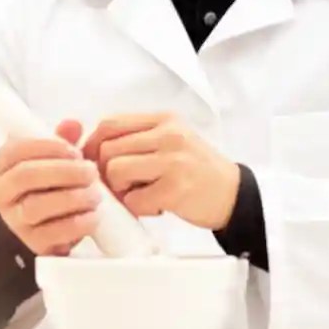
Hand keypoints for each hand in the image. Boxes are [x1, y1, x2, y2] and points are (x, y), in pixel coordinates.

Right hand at [0, 120, 101, 255]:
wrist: (51, 225)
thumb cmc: (52, 183)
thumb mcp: (54, 158)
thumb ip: (63, 140)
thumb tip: (73, 125)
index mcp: (0, 166)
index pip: (14, 150)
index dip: (47, 148)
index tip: (75, 151)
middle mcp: (0, 193)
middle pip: (25, 176)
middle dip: (64, 171)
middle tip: (91, 171)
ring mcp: (14, 220)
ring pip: (37, 206)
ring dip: (73, 197)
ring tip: (96, 193)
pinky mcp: (32, 244)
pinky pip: (52, 234)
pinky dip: (77, 223)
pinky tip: (94, 215)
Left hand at [83, 114, 239, 230]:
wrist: (236, 196)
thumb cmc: (198, 170)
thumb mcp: (172, 141)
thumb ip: (139, 139)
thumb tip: (91, 152)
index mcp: (164, 120)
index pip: (110, 124)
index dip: (92, 144)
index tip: (93, 162)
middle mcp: (168, 135)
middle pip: (107, 148)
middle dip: (106, 172)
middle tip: (122, 186)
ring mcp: (173, 161)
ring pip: (116, 171)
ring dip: (121, 190)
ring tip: (141, 194)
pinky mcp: (175, 189)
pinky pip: (133, 199)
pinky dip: (138, 208)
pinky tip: (156, 206)